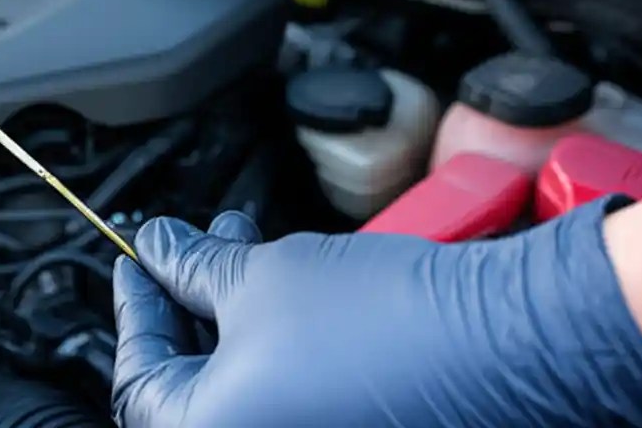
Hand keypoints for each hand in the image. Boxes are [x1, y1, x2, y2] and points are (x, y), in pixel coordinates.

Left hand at [112, 202, 641, 427]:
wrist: (507, 340)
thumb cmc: (385, 323)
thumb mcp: (261, 277)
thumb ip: (190, 265)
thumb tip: (157, 246)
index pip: (138, 374)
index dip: (135, 306)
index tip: (136, 259)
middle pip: (189, 383)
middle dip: (187, 302)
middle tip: (187, 247)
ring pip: (243, 386)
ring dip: (232, 312)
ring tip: (242, 246)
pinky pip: (289, 395)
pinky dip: (275, 342)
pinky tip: (285, 286)